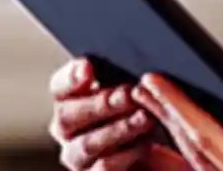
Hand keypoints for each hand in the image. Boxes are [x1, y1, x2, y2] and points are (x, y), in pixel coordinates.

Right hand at [49, 59, 185, 169]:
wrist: (162, 154)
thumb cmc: (146, 110)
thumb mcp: (138, 87)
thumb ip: (126, 74)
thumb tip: (137, 62)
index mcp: (72, 100)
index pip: (59, 86)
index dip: (70, 77)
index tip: (88, 68)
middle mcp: (68, 129)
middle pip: (69, 116)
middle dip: (100, 104)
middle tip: (128, 94)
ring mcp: (78, 157)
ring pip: (86, 144)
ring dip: (117, 130)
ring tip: (145, 118)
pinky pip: (101, 170)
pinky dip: (124, 156)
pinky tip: (144, 145)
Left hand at [135, 74, 222, 170]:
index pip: (212, 144)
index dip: (181, 110)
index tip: (154, 83)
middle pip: (197, 156)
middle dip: (169, 118)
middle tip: (142, 85)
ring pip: (200, 169)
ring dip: (175, 138)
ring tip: (156, 109)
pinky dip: (194, 159)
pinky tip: (186, 147)